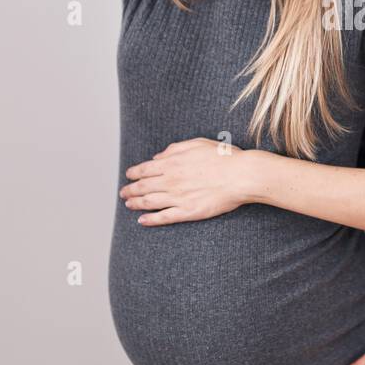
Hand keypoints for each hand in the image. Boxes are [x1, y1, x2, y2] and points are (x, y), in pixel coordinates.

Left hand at [120, 138, 259, 224]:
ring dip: (135, 203)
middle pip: (143, 187)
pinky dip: (150, 219)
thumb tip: (157, 157)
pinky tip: (142, 220)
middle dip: (130, 190)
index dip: (134, 173)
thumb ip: (173, 150)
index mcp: (172, 163)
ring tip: (128, 204)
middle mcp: (170, 181)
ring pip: (149, 202)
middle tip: (123, 192)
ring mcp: (178, 197)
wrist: (241, 175)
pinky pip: (163, 217)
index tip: (129, 176)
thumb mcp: (196, 144)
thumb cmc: (223, 158)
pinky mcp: (188, 212)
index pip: (144, 169)